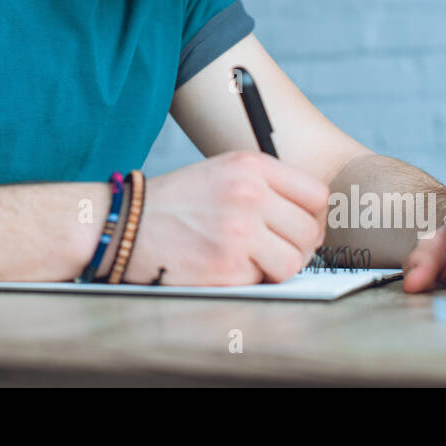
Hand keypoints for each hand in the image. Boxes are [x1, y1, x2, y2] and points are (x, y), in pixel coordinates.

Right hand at [122, 150, 329, 284]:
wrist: (129, 223)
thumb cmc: (179, 201)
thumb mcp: (224, 172)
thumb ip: (268, 187)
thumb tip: (315, 221)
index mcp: (251, 166)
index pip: (316, 194)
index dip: (314, 216)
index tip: (301, 226)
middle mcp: (249, 194)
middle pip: (310, 231)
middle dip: (298, 246)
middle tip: (277, 249)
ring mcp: (239, 232)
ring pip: (293, 261)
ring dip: (277, 266)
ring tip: (252, 259)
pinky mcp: (228, 267)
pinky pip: (263, 280)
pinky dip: (249, 278)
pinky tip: (224, 264)